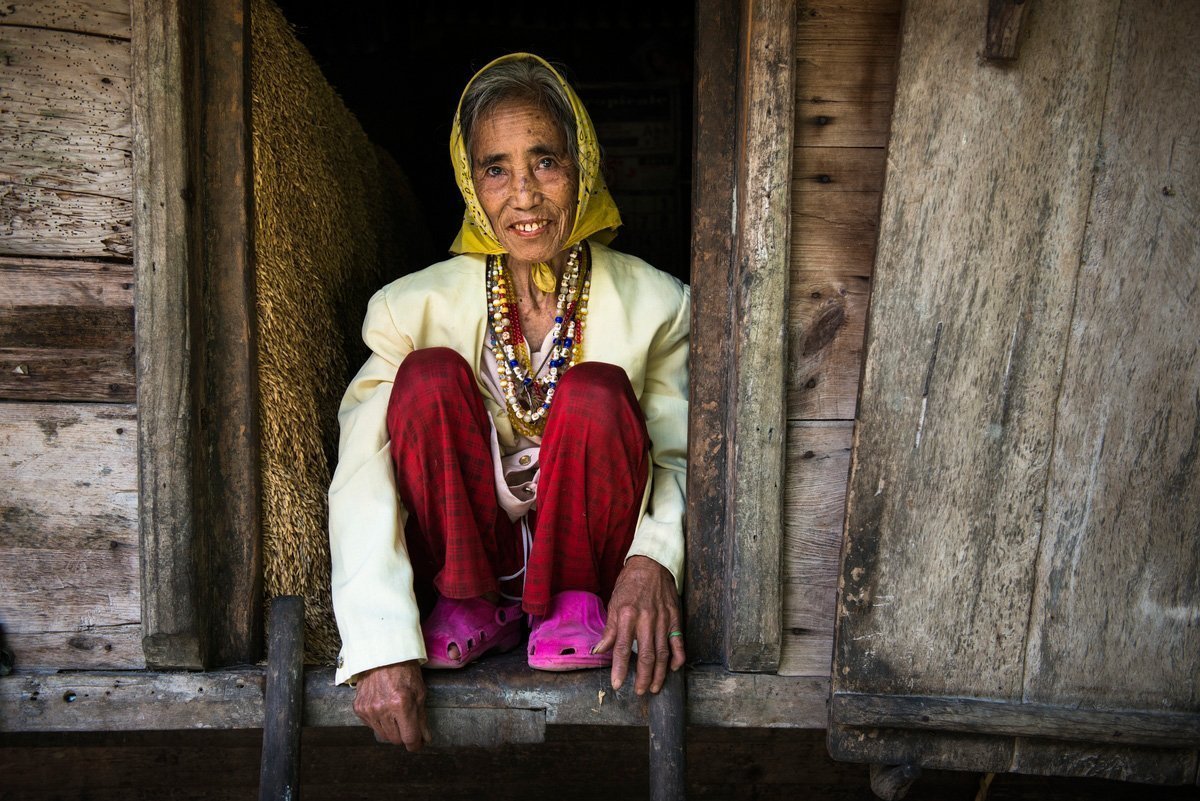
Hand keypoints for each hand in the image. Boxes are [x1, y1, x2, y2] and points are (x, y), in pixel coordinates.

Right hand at [353, 660, 430, 750]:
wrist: (382, 655)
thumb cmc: (404, 670)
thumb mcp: (420, 692)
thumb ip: (422, 718)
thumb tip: (425, 739)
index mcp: (402, 704)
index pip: (409, 738)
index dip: (416, 744)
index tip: (418, 744)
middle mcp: (383, 709)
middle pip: (395, 740)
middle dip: (404, 735)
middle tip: (408, 724)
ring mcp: (369, 709)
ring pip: (383, 735)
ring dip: (391, 729)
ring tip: (395, 713)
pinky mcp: (359, 708)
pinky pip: (371, 725)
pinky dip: (379, 721)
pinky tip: (384, 707)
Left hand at [593, 555, 685, 694]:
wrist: (652, 565)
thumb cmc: (630, 584)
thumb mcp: (614, 603)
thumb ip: (609, 630)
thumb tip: (599, 650)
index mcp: (627, 615)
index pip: (622, 648)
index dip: (619, 669)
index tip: (617, 684)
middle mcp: (646, 619)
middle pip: (646, 655)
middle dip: (643, 678)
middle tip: (640, 691)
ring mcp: (663, 620)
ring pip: (662, 653)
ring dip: (659, 673)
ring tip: (654, 687)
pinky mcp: (675, 618)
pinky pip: (678, 642)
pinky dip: (677, 657)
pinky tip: (673, 668)